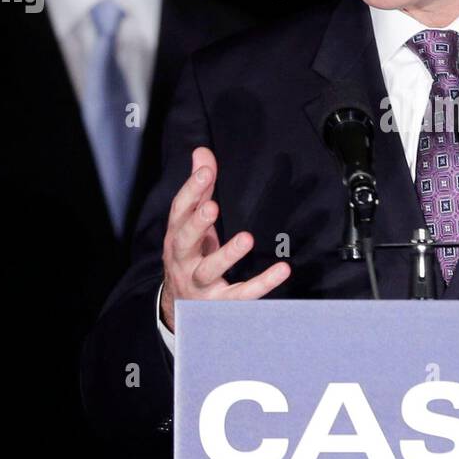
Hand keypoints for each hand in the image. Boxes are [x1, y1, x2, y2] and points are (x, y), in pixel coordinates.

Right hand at [160, 147, 290, 331]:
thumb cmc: (190, 256)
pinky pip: (241, 295)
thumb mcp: (191, 224)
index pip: (179, 211)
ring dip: (226, 254)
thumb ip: (200, 189)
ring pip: (209, 270)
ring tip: (246, 238)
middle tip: (211, 206)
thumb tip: (202, 152)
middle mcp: (183, 260)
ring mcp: (199, 284)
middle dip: (196, 223)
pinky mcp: (219, 303)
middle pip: (184, 241)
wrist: (177, 307)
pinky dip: (261, 284)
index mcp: (176, 237)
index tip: (206, 171)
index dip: (190, 190)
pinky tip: (281, 269)